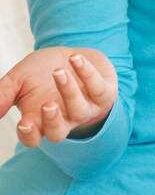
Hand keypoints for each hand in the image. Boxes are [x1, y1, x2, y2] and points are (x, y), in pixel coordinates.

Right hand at [0, 47, 117, 146]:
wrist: (72, 57)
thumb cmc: (43, 71)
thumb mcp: (19, 78)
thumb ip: (3, 93)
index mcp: (38, 119)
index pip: (32, 138)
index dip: (28, 135)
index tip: (24, 123)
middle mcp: (63, 119)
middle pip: (58, 133)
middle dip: (53, 122)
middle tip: (48, 104)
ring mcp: (85, 109)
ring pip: (79, 110)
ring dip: (69, 91)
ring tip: (59, 71)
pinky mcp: (104, 94)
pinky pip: (98, 89)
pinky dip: (88, 73)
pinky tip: (76, 59)